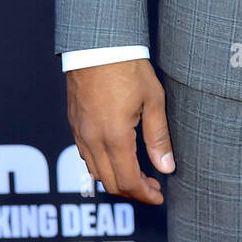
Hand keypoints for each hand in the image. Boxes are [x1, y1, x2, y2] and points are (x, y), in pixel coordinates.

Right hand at [66, 58, 174, 205]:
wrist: (97, 44)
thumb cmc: (128, 67)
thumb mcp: (153, 100)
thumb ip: (158, 137)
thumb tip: (167, 167)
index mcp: (114, 137)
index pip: (128, 181)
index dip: (144, 194)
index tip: (158, 196)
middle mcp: (92, 140)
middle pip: (109, 183)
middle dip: (132, 192)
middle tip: (152, 187)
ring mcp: (80, 133)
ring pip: (95, 173)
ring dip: (116, 180)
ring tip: (138, 174)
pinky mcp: (74, 124)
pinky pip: (86, 156)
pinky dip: (102, 166)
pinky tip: (118, 157)